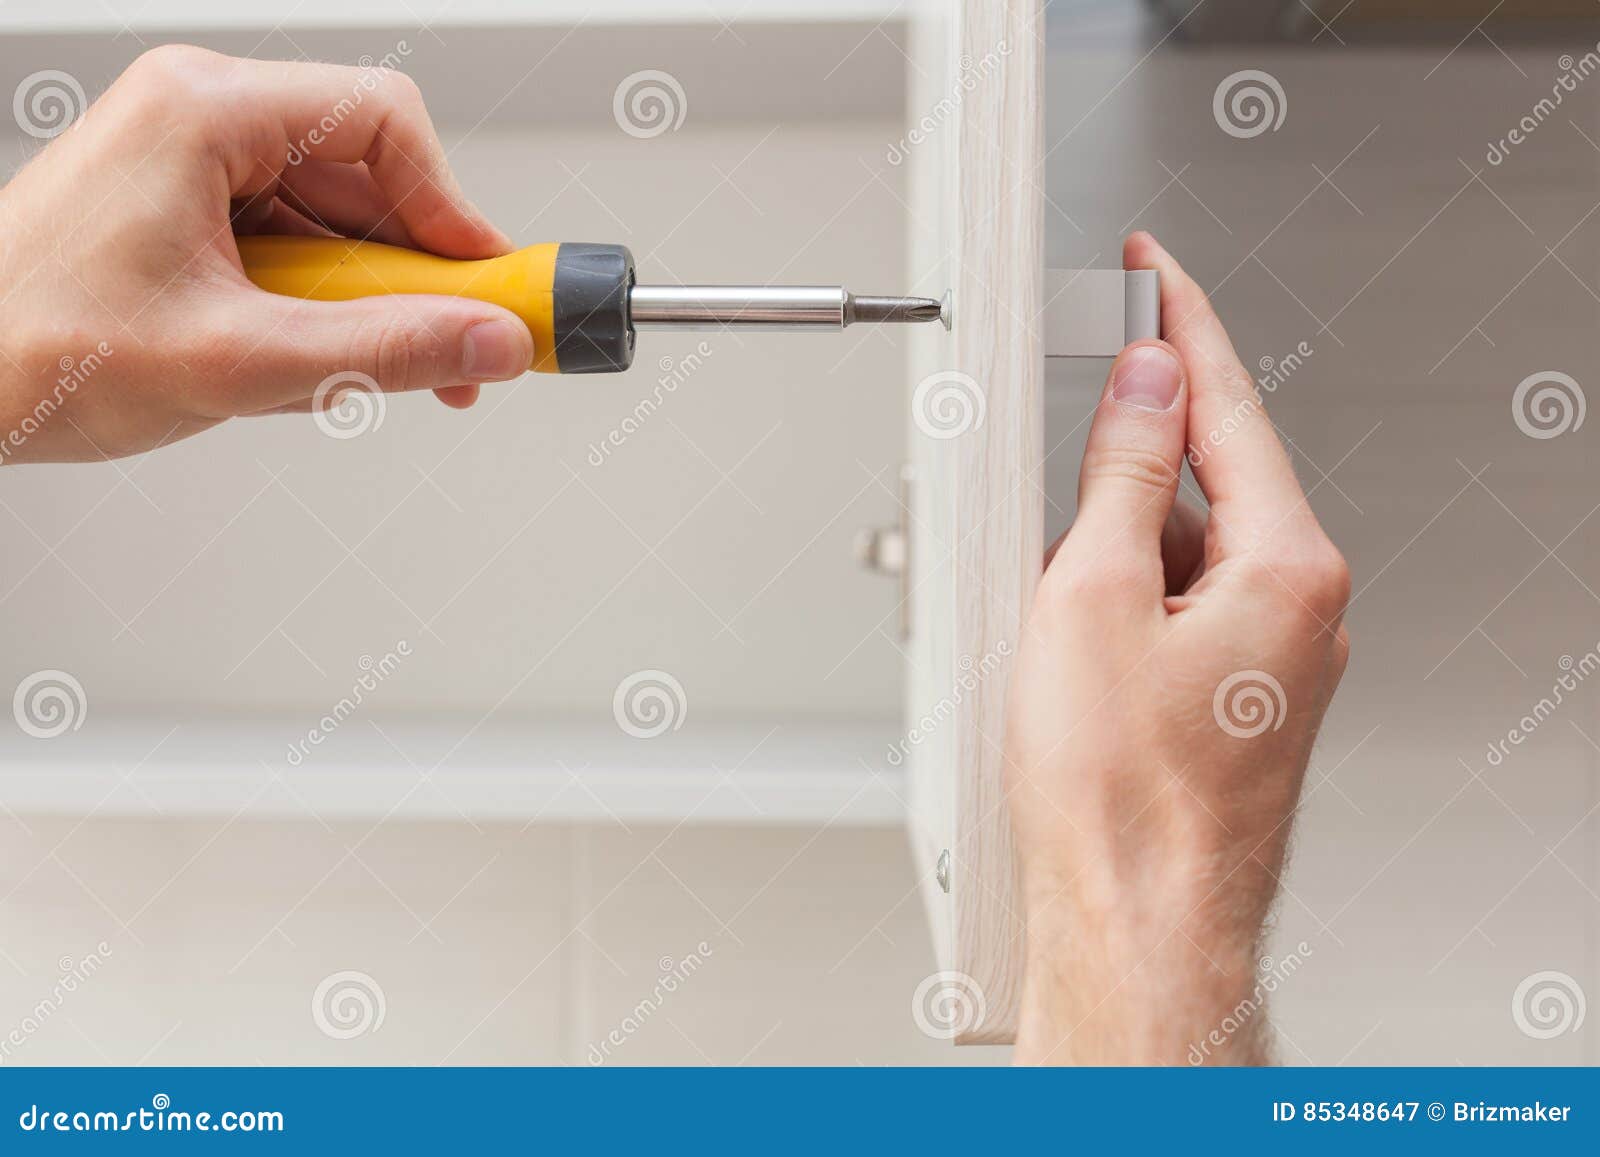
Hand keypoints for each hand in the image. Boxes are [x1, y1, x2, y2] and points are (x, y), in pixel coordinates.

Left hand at [0, 46, 534, 463]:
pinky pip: (289, 242)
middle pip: (366, 171)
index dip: (451, 209)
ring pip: (332, 215)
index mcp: (204, 110)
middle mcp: (197, 116)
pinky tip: (289, 359)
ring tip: (335, 369)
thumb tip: (487, 343)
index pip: (384, 121)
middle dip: (409, 270)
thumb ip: (384, 352)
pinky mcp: (182, 207)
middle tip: (447, 346)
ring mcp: (187, 160)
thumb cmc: (32, 349)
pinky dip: (310, 306)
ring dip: (356, 299)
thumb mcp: (239, 361)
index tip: (488, 286)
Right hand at [1006, 233, 1350, 1064]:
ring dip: (1117, 546)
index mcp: (1286, 567)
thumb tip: (1146, 383)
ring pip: (1188, 552)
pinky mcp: (1237, 701)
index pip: (1230, 405)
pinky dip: (1125, 603)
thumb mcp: (1092, 595)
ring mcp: (1273, 661)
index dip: (1182, 323)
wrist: (1138, 922)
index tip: (1154, 272)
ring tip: (1047, 602)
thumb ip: (1124, 471)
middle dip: (1134, 451)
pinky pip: (1181, 612)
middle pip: (1213, 477)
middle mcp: (1300, 609)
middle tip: (1066, 435)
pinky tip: (1070, 644)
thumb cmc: (1121, 795)